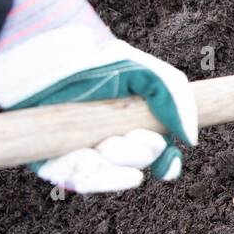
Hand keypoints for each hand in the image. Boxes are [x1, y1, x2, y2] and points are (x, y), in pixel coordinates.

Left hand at [0, 0, 197, 192]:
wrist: (43, 53)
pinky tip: (96, 162)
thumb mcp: (146, 72)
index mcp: (131, 120)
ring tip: (110, 147)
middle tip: (129, 137)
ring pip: (106, 178)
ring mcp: (79, 150)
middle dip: (138, 155)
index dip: (166, 162)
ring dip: (115, 169)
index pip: (156, 153)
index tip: (168, 165)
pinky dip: (89, 177)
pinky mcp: (49, 160)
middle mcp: (106, 137)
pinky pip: (75, 180)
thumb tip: (190, 139)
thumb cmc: (94, 57)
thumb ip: (176, 100)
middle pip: (135, 165)